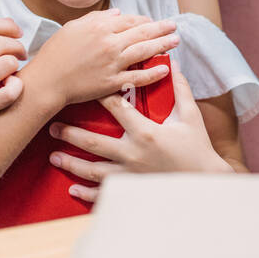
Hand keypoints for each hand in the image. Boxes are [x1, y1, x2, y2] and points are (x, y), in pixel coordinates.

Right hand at [0, 17, 27, 137]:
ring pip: (9, 63)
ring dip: (16, 68)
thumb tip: (11, 25)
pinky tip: (11, 89)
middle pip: (2, 43)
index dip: (9, 26)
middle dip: (18, 47)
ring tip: (11, 74)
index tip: (18, 33)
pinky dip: (17, 88)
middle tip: (21, 56)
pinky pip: (12, 90)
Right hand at [32, 8, 178, 107]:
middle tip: (174, 26)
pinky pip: (138, 77)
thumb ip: (96, 18)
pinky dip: (153, 73)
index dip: (144, 20)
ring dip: (163, 45)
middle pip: (142, 32)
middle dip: (161, 28)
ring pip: (144, 52)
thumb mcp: (73, 27)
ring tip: (175, 41)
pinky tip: (166, 68)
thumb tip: (117, 13)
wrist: (47, 81)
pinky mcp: (113, 83)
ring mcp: (113, 63)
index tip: (153, 21)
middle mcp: (109, 43)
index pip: (129, 20)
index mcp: (100, 27)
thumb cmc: (55, 53)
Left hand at [47, 61, 231, 201]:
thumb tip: (173, 64)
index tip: (85, 87)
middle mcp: (133, 153)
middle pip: (94, 142)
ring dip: (72, 163)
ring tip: (54, 157)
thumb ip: (180, 89)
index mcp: (145, 132)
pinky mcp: (132, 190)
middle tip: (53, 127)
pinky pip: (105, 193)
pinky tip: (72, 188)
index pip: (117, 109)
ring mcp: (130, 174)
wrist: (205, 181)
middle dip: (71, 134)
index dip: (100, 95)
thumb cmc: (198, 148)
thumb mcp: (191, 116)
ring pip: (93, 169)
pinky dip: (87, 192)